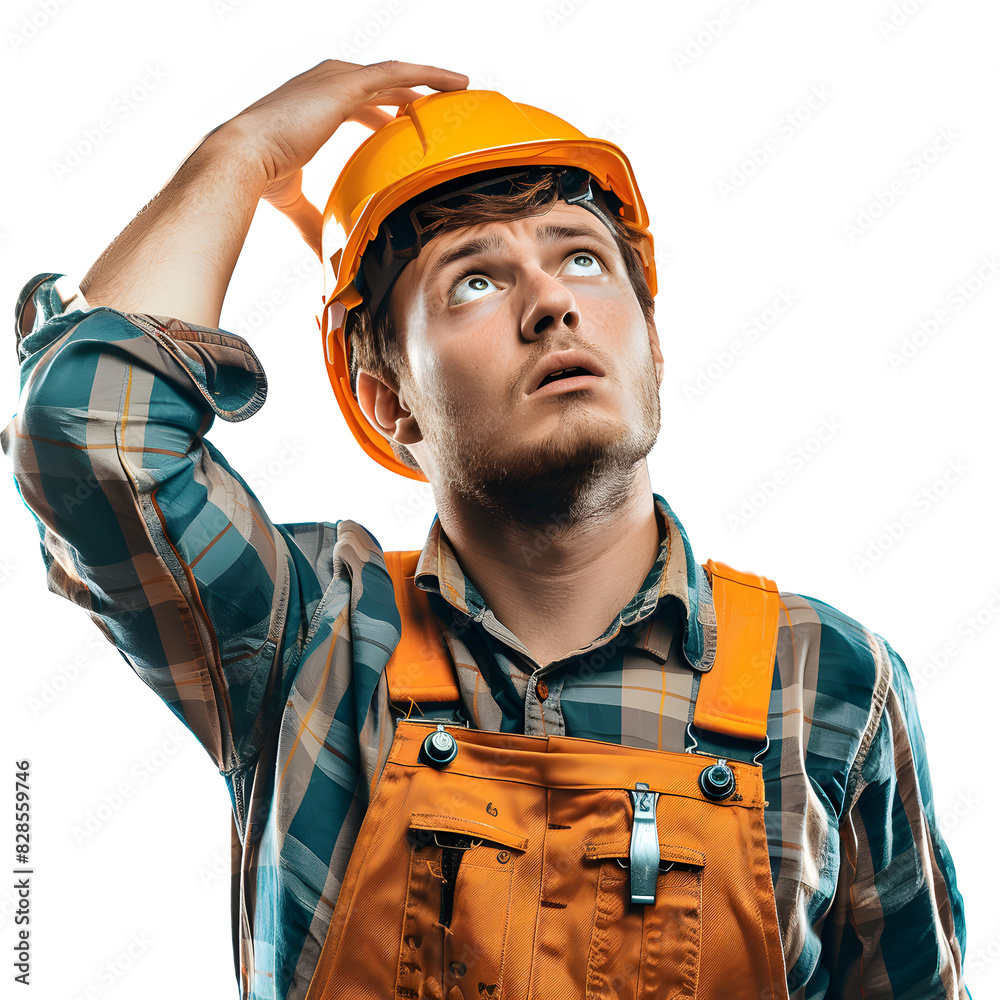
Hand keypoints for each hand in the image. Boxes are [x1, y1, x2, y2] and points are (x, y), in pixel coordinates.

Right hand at [221, 59, 469, 255]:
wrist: (242, 158)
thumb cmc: (261, 178)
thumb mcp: (295, 200)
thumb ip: (315, 221)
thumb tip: (326, 256)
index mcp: (314, 104)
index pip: (359, 103)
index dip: (384, 112)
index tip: (405, 127)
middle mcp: (325, 82)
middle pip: (380, 85)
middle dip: (410, 95)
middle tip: (438, 111)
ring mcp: (335, 78)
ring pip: (395, 74)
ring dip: (428, 79)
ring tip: (459, 86)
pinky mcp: (345, 83)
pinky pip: (398, 73)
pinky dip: (429, 74)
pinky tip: (455, 81)